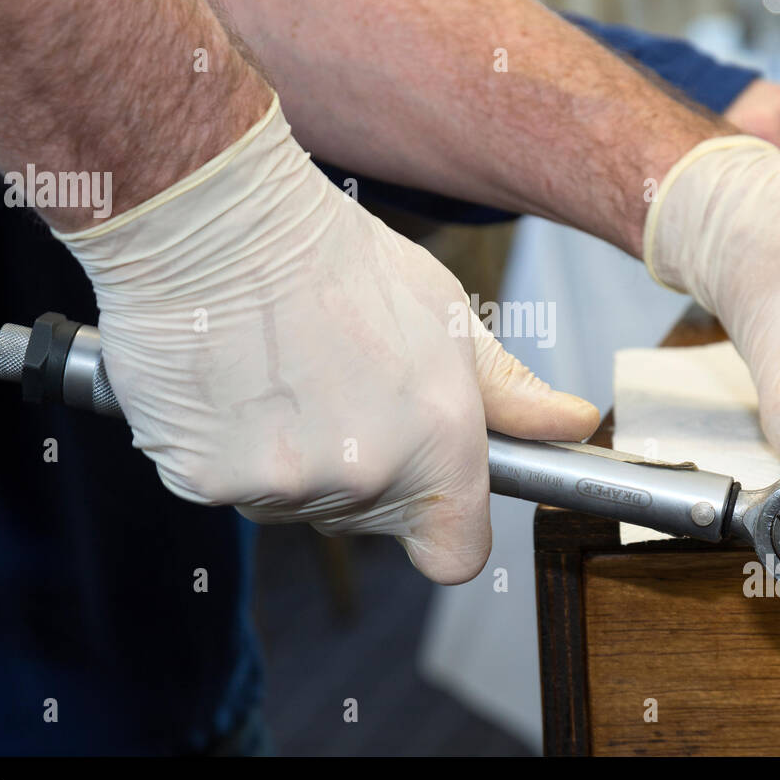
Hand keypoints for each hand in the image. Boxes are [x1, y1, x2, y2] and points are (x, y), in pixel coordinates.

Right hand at [57, 97, 598, 583]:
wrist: (219, 226)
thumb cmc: (338, 262)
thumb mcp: (446, 317)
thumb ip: (510, 391)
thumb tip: (574, 425)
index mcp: (438, 444)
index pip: (456, 554)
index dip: (446, 526)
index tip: (432, 496)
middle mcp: (365, 478)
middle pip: (367, 520)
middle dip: (360, 470)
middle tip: (336, 385)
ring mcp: (281, 487)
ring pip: (294, 504)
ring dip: (289, 459)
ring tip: (279, 372)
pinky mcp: (205, 481)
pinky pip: (226, 488)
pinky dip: (226, 450)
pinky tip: (230, 383)